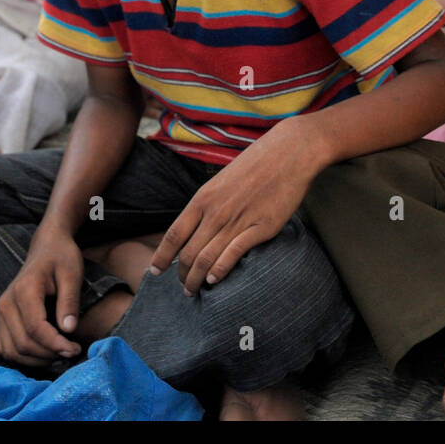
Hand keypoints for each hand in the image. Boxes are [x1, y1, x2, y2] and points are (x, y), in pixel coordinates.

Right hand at [0, 225, 84, 365]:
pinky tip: (45, 353)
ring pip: (12, 351)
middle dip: (49, 354)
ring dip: (36, 360)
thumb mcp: (72, 274)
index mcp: (24, 290)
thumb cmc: (62, 258)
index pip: (36, 328)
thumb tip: (68, 330)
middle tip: (72, 352)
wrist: (47, 248)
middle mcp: (6, 304)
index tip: (75, 349)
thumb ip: (69, 302)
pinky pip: (6, 348)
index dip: (55, 345)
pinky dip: (24, 357)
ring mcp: (0, 313)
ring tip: (60, 354)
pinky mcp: (1, 320)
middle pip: (23, 343)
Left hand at [148, 118, 323, 295]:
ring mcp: (238, 220)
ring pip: (206, 259)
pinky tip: (215, 280)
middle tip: (183, 288)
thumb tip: (198, 225)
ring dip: (197, 280)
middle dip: (181, 275)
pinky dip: (220, 271)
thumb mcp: (223, 180)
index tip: (154, 271)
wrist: (290, 152)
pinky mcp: (261, 228)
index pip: (173, 235)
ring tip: (195, 291)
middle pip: (188, 254)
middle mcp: (216, 212)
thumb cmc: (257, 163)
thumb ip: (209, 203)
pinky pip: (233, 254)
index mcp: (203, 198)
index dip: (161, 257)